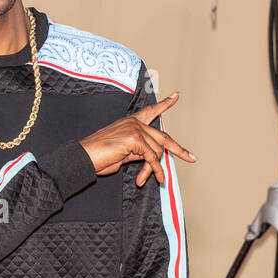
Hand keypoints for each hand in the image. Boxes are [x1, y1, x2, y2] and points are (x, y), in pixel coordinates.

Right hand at [79, 91, 195, 187]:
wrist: (85, 158)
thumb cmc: (99, 158)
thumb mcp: (123, 154)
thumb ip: (138, 151)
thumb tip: (151, 158)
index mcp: (130, 122)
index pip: (150, 111)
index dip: (164, 104)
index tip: (176, 96)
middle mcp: (134, 122)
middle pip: (163, 137)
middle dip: (178, 150)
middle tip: (192, 158)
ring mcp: (135, 129)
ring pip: (157, 151)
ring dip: (155, 169)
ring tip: (151, 181)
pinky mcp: (134, 139)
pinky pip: (151, 157)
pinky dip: (155, 170)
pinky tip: (156, 178)